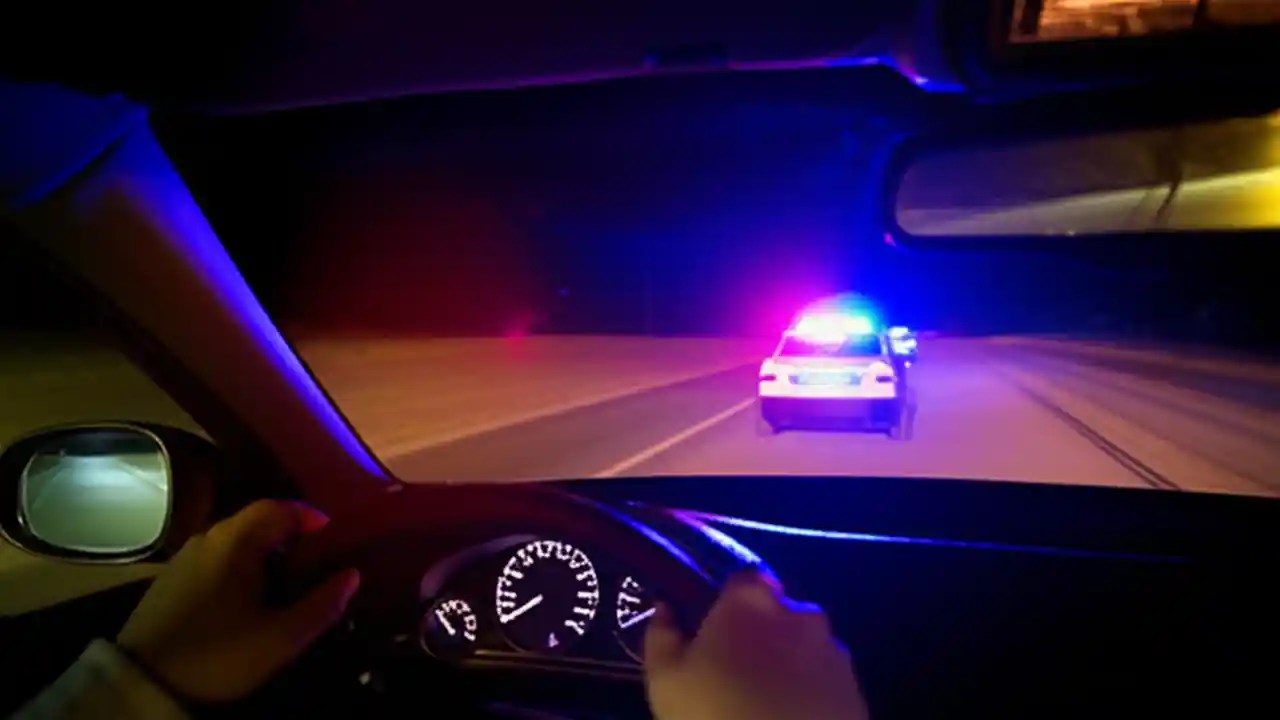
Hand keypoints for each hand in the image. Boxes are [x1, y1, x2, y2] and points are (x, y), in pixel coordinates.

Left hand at [117, 499, 359, 702]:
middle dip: (291, 538)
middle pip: (257, 522)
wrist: (142, 684)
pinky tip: (247, 600)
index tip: (334, 540)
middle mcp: (207, 538)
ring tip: (285, 587)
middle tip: (315, 567)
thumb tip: (352, 575)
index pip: (280, 507)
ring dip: (264, 555)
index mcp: (235, 541)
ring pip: (235, 542)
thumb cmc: (220, 655)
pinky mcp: (170, 580)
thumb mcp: (281, 639)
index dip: (311, 517)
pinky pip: (216, 559)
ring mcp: (184, 558)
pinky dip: (240, 568)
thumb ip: (322, 604)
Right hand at [644, 571, 868, 719]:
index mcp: (751, 601)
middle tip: (737, 674)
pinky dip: (811, 692)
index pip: (742, 579)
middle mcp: (800, 613)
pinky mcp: (855, 689)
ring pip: (804, 647)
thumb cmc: (714, 716)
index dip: (727, 603)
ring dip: (789, 664)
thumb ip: (662, 636)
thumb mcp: (665, 681)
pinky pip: (825, 680)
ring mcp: (833, 651)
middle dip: (761, 634)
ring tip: (765, 704)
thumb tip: (666, 609)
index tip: (713, 632)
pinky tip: (791, 716)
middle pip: (777, 613)